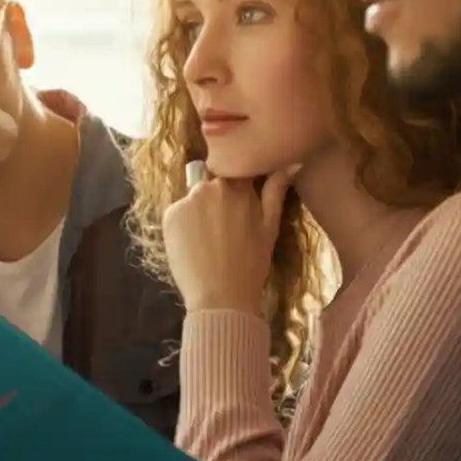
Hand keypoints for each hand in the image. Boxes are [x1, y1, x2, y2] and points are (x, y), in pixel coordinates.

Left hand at [162, 169, 291, 314]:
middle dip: (218, 196)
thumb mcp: (270, 227)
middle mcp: (209, 187)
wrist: (221, 297)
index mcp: (237, 186)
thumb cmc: (251, 264)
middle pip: (212, 181)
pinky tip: (193, 245)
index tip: (240, 194)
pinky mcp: (169, 216)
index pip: (236, 167)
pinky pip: (178, 212)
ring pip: (194, 197)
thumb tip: (292, 163)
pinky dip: (183, 223)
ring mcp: (186, 200)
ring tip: (209, 238)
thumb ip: (276, 191)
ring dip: (200, 208)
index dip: (238, 177)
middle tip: (225, 225)